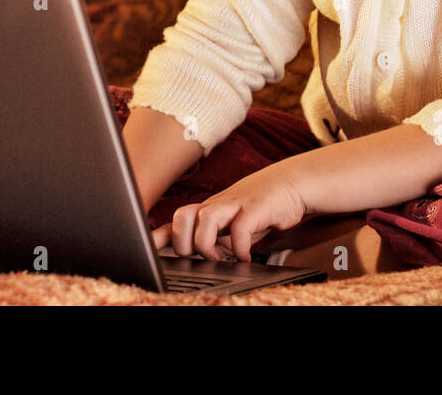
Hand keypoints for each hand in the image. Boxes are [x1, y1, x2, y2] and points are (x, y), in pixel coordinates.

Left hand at [151, 162, 308, 262]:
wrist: (293, 184)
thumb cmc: (261, 207)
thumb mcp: (233, 223)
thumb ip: (216, 236)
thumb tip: (196, 255)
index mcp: (210, 209)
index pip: (178, 220)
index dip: (161, 235)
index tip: (148, 249)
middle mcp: (218, 205)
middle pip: (183, 217)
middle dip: (184, 243)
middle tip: (201, 257)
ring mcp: (236, 204)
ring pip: (204, 219)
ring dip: (207, 244)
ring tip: (221, 257)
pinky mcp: (256, 208)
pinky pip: (240, 228)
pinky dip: (239, 247)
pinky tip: (246, 256)